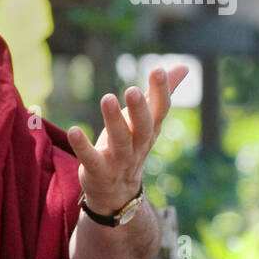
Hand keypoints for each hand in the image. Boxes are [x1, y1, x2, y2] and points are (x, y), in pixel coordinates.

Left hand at [66, 65, 187, 214]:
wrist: (118, 192)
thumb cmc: (130, 146)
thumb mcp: (146, 121)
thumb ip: (159, 95)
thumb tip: (184, 67)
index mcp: (150, 130)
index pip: (160, 110)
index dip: (161, 91)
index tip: (157, 70)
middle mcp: (138, 145)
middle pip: (143, 127)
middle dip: (139, 109)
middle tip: (132, 89)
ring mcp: (118, 160)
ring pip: (120, 141)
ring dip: (114, 121)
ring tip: (107, 98)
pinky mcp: (98, 170)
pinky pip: (91, 159)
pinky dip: (82, 146)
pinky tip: (74, 130)